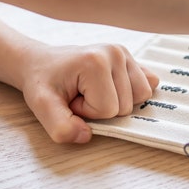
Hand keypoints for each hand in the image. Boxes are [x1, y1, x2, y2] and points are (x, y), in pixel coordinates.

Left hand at [19, 43, 158, 143]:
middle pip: (126, 106)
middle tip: (79, 95)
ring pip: (140, 98)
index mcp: (96, 61)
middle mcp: (115, 52)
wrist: (41, 63)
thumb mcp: (42, 106)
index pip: (108, 110)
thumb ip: (61, 127)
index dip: (86, 112)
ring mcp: (125, 53)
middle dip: (101, 109)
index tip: (71, 98)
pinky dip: (131, 94)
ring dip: (115, 102)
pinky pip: (147, 85)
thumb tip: (86, 136)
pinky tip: (110, 87)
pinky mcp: (130, 58)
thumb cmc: (42, 83)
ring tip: (91, 91)